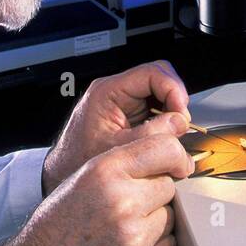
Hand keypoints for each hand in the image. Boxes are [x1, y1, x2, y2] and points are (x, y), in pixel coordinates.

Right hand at [1, 134, 195, 245]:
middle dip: (155, 195)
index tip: (178, 166)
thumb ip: (125, 163)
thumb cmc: (59, 223)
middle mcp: (122, 201)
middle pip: (169, 187)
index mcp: (106, 171)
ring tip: (122, 231)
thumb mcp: (83, 176)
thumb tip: (170, 159)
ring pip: (170, 218)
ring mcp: (134, 237)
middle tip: (128, 207)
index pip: (165, 149)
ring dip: (155, 223)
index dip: (175, 158)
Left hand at [42, 60, 190, 196]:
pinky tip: (164, 137)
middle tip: (180, 124)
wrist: (64, 172)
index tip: (181, 113)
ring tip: (172, 134)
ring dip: (172, 111)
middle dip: (175, 99)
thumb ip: (150, 135)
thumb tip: (179, 123)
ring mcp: (124, 101)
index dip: (173, 90)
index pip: (152, 73)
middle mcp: (117, 91)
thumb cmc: (80, 160)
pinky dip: (166, 121)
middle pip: (160, 78)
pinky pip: (156, 108)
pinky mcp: (130, 113)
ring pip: (161, 93)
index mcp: (108, 91)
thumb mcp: (118, 149)